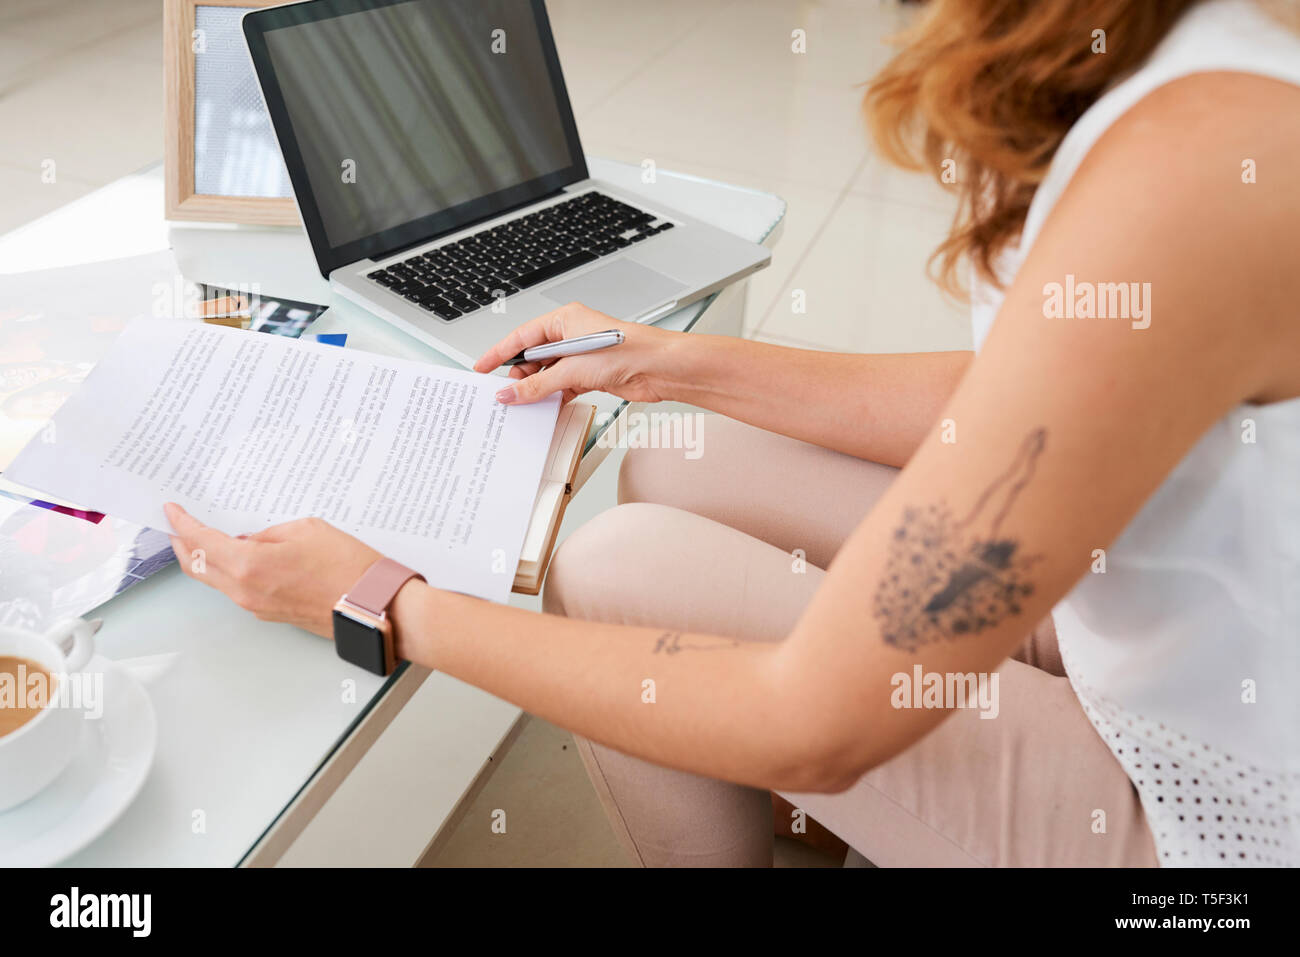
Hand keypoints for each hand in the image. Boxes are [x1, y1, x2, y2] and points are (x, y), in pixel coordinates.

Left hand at [165, 502, 381, 637]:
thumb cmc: (348, 568)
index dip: (182, 523)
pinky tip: (238, 558)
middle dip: (182, 544)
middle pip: (198, 567)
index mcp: (250, 565)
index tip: (172, 510)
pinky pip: (237, 590)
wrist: (372, 605)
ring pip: (215, 581)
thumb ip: (268, 533)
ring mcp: (257, 607)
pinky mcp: (270, 614)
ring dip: (205, 559)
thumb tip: (251, 541)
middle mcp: (246, 591)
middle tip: (177, 526)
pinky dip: (228, 572)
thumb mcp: (305, 530)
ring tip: (205, 539)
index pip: (201, 541)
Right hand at [473, 302, 680, 404]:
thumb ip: (538, 385)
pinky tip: (547, 407)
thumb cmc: (626, 351)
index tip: (482, 367)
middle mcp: (572, 335)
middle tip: (505, 395)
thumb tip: (511, 392)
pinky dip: (554, 396)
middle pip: (534, 357)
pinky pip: (563, 385)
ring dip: (538, 390)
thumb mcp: (572, 369)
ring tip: (525, 405)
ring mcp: (581, 355)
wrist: (659, 368)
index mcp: (564, 320)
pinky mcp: (591, 374)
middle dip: (520, 377)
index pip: (522, 337)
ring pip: (548, 374)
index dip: (499, 353)